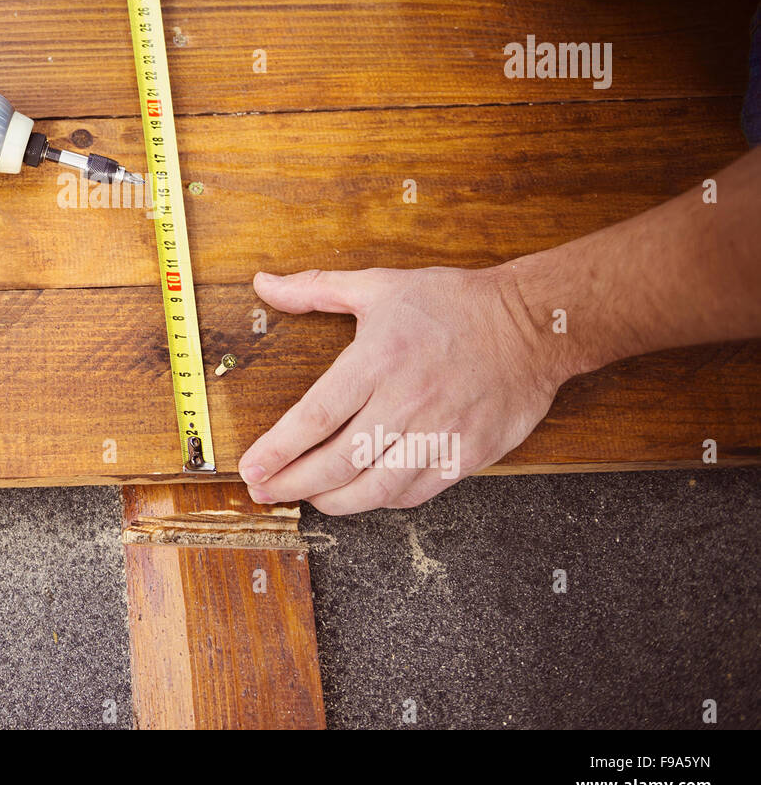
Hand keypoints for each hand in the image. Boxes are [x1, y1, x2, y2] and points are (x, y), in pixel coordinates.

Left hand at [239, 266, 567, 513]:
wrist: (533, 323)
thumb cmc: (452, 303)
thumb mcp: (379, 285)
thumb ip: (316, 289)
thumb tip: (264, 283)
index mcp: (378, 359)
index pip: (316, 416)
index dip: (279, 449)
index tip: (251, 468)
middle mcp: (406, 401)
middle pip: (337, 462)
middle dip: (293, 484)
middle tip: (265, 491)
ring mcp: (440, 432)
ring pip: (376, 488)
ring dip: (335, 501)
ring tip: (311, 497)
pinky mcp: (469, 454)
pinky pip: (416, 492)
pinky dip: (382, 499)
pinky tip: (363, 493)